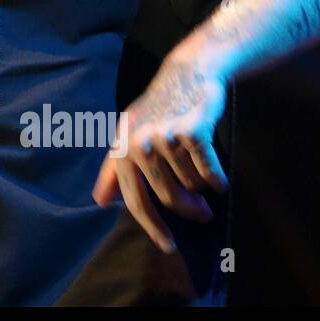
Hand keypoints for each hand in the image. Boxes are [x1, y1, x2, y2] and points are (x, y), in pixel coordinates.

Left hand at [91, 58, 229, 253]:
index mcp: (123, 149)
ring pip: (191, 185)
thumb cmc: (158, 109)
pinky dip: (217, 179)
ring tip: (203, 171)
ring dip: (202, 186)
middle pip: (168, 197)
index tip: (168, 246)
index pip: (135, 199)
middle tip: (204, 214)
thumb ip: (113, 168)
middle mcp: (139, 144)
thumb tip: (99, 201)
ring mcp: (164, 137)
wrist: (186, 74)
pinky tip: (220, 178)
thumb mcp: (128, 133)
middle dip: (189, 211)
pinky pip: (209, 172)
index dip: (152, 226)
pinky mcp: (191, 132)